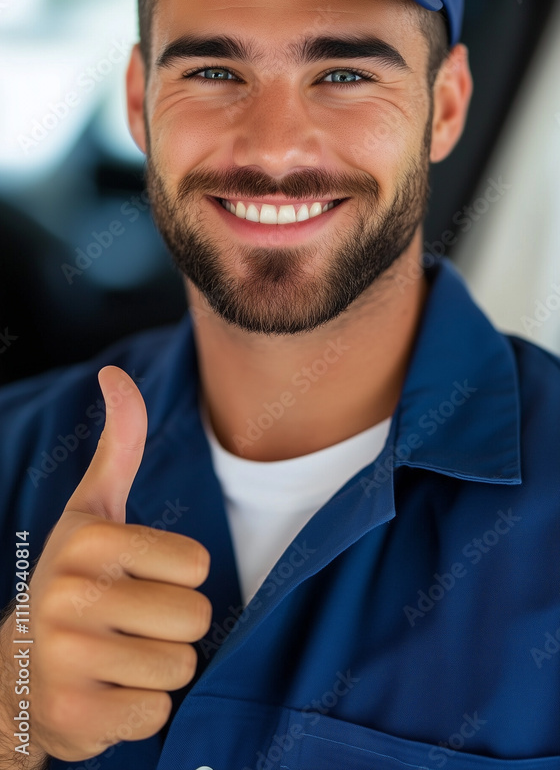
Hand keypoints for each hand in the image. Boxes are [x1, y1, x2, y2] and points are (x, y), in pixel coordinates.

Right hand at [9, 366, 211, 762]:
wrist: (14, 670)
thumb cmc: (75, 578)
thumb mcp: (93, 510)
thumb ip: (120, 444)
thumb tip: (115, 373)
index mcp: (89, 540)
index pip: (197, 564)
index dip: (177, 575)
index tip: (138, 577)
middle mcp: (71, 596)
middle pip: (195, 618)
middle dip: (174, 625)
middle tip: (131, 622)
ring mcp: (70, 659)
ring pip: (181, 667)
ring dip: (159, 667)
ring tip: (118, 655)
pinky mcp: (75, 716)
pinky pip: (157, 712)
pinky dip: (140, 708)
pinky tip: (106, 692)